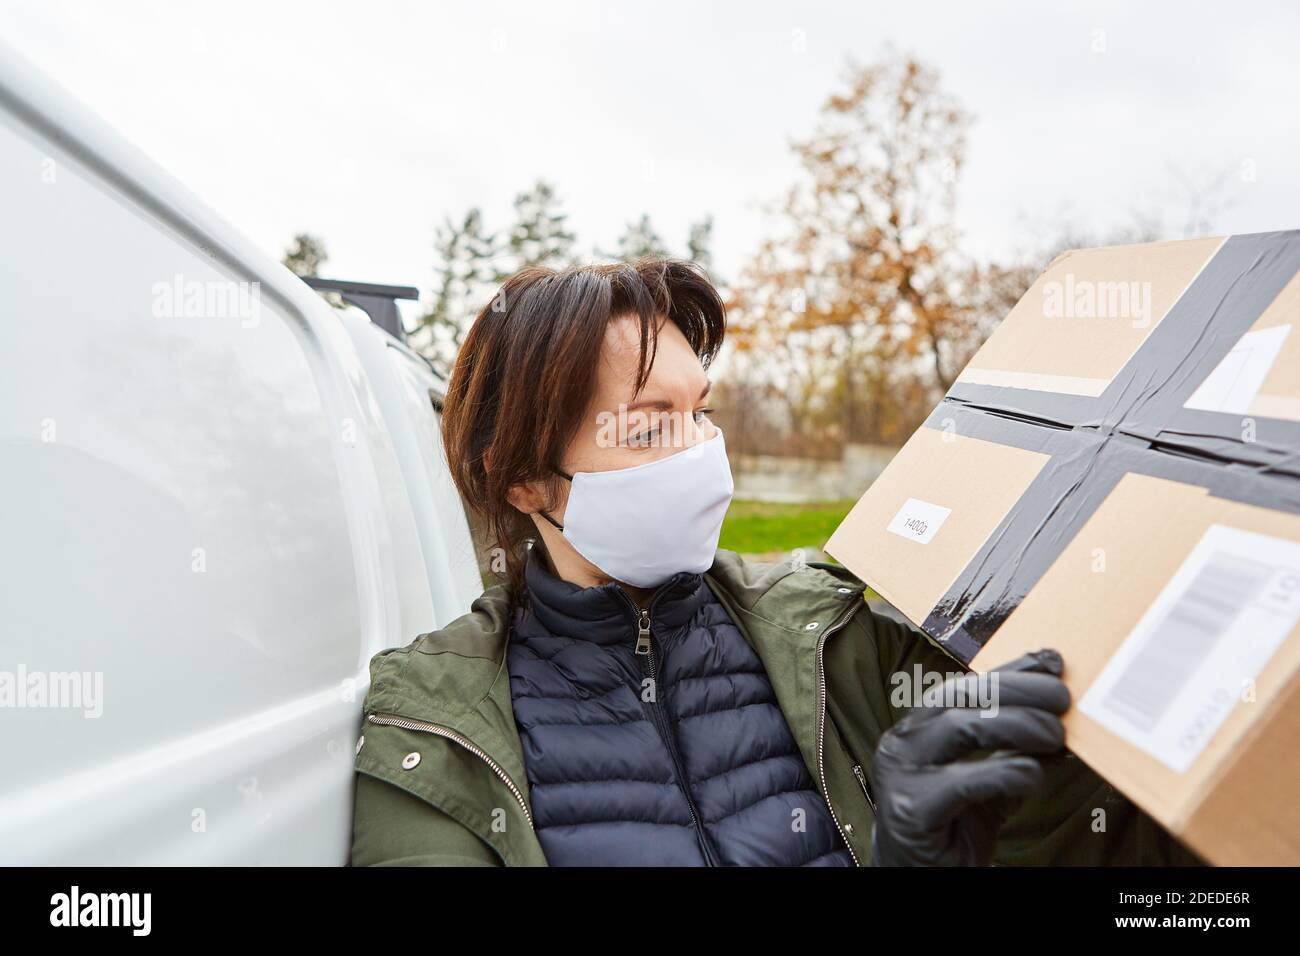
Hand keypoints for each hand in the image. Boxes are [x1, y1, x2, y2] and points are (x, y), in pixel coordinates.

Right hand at [868, 648, 1069, 866]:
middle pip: (962, 696)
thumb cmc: (952, 822)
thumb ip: (1013, 749)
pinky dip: (1004, 773)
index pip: (966, 685)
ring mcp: (902, 774)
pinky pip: (963, 782)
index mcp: (919, 726)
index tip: (1053, 662)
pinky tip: (1032, 775)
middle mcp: (904, 741)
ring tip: (1055, 735)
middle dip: (1019, 690)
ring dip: (1017, 725)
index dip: (1011, 670)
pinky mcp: (911, 810)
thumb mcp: (988, 778)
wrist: (916, 874)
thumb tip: (1061, 719)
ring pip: (960, 727)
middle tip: (1063, 700)